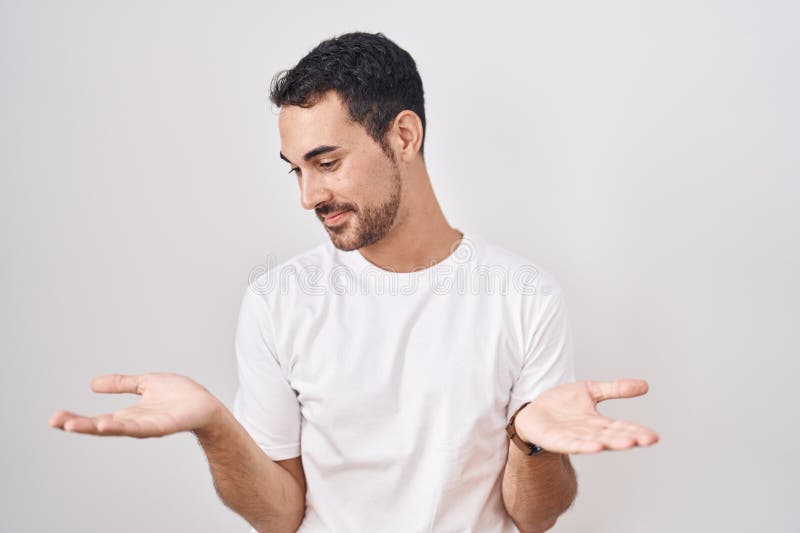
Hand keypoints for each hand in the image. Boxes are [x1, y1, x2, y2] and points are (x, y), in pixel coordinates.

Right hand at [48, 372, 222, 437]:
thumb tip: (93, 384)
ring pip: (116, 428)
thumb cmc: (181, 396)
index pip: (97, 419)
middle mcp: (135, 423)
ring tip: (72, 426)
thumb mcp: (146, 383)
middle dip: (78, 425)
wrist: (206, 404)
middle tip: (55, 422)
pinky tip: (105, 424)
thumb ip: (123, 383)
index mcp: (130, 415)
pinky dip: (121, 426)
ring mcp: (147, 426)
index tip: (55, 418)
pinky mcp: (162, 426)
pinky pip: (139, 427)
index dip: (77, 419)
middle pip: (101, 426)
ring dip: (93, 427)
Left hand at [515, 379, 659, 453]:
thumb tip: (645, 385)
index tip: (654, 436)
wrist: (532, 411)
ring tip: (628, 443)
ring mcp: (573, 437)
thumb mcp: (590, 390)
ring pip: (596, 441)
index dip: (638, 431)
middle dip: (630, 438)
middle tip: (648, 440)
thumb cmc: (561, 404)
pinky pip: (572, 444)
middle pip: (613, 436)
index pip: (623, 427)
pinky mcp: (556, 440)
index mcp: (599, 423)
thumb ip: (615, 389)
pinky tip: (597, 446)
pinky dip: (585, 446)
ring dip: (612, 443)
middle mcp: (590, 433)